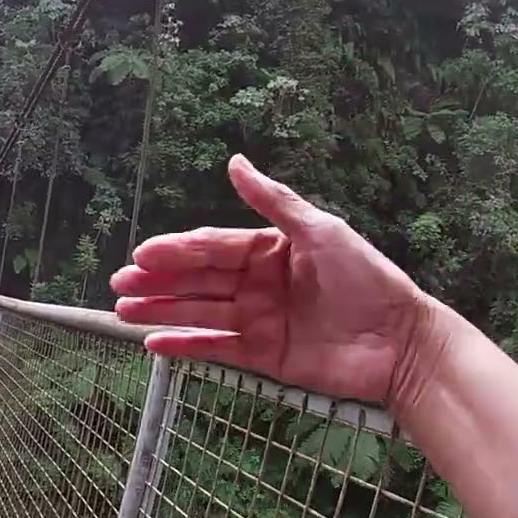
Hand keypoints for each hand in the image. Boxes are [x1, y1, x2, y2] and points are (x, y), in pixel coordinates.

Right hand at [110, 154, 433, 405]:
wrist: (399, 342)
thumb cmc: (368, 279)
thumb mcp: (321, 231)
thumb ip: (274, 200)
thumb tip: (234, 162)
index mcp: (268, 250)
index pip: (211, 247)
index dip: (175, 250)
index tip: (141, 254)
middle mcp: (256, 283)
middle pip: (196, 280)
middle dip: (155, 281)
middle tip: (118, 284)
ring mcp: (256, 320)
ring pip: (197, 313)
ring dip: (159, 311)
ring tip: (122, 311)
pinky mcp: (261, 354)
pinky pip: (214, 348)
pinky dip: (183, 345)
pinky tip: (152, 343)